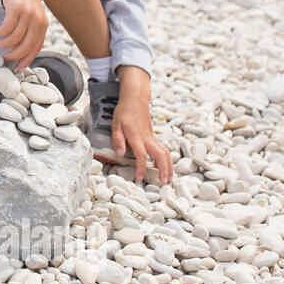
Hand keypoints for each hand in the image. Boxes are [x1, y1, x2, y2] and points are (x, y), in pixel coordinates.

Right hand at [0, 0, 47, 71]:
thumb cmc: (22, 1)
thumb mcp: (31, 16)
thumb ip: (30, 31)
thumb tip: (22, 52)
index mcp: (43, 24)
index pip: (37, 47)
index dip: (28, 59)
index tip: (19, 68)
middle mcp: (38, 19)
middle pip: (27, 45)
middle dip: (15, 55)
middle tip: (5, 57)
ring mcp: (28, 13)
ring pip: (16, 37)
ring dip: (5, 43)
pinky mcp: (17, 7)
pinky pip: (8, 26)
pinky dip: (1, 31)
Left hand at [112, 69, 172, 184]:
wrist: (135, 100)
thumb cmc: (124, 113)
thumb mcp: (115, 125)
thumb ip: (118, 140)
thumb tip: (120, 154)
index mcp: (136, 136)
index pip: (141, 154)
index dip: (141, 167)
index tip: (140, 177)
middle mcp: (147, 138)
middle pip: (161, 155)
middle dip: (164, 169)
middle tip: (165, 182)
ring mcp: (152, 137)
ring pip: (165, 152)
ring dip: (169, 166)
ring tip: (168, 178)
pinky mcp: (153, 137)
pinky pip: (162, 150)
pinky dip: (165, 160)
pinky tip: (163, 168)